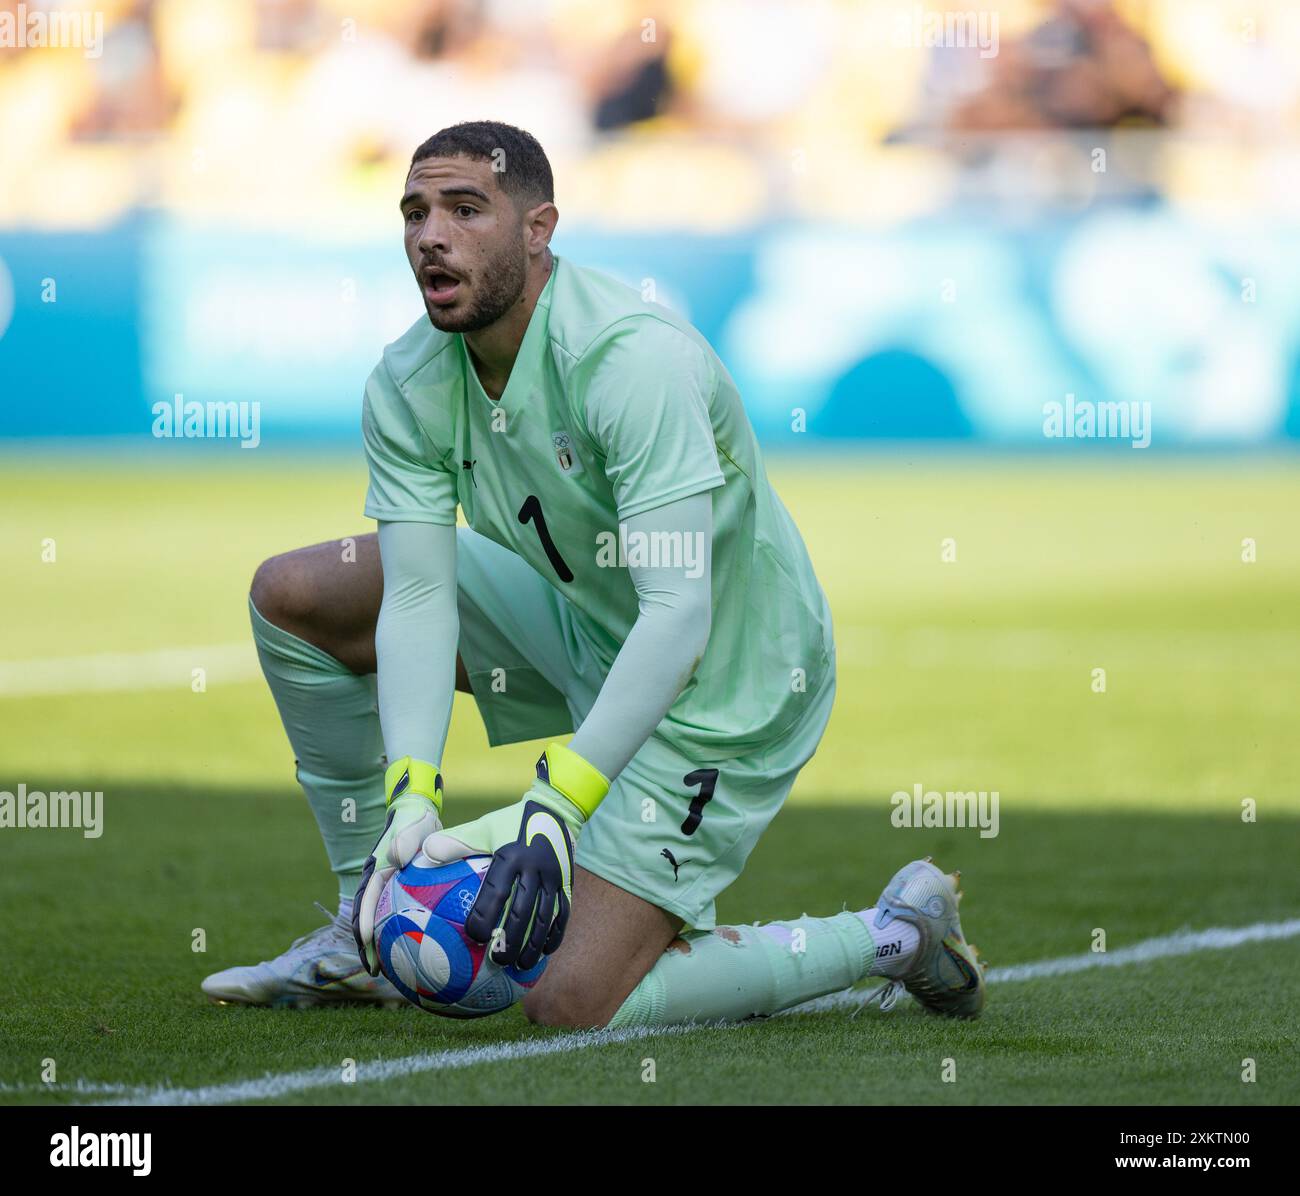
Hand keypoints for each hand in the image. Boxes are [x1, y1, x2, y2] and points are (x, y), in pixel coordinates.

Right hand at [352, 757, 443, 975]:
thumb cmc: (416, 819)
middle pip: (368, 920)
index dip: (363, 924)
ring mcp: (388, 891)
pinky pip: (400, 919)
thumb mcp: (411, 824)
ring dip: (382, 947)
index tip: (365, 945)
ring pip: (382, 923)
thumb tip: (396, 859)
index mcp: (376, 871)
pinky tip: (418, 954)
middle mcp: (377, 884)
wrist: (419, 813)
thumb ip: (404, 839)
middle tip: (374, 970)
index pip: (366, 902)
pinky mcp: (401, 894)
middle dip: (366, 946)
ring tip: (390, 973)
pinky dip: (403, 936)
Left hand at [421, 743, 608, 970]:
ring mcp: (554, 877)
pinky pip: (563, 913)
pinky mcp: (568, 883)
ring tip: (520, 965)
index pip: (497, 892)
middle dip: (511, 939)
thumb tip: (422, 856)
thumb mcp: (483, 828)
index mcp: (511, 856)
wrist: (556, 809)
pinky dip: (554, 934)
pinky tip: (545, 952)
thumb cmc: (510, 822)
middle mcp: (535, 868)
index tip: (475, 936)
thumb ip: (453, 843)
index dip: (486, 916)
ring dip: (534, 944)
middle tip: (497, 961)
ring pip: (545, 917)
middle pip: (523, 911)